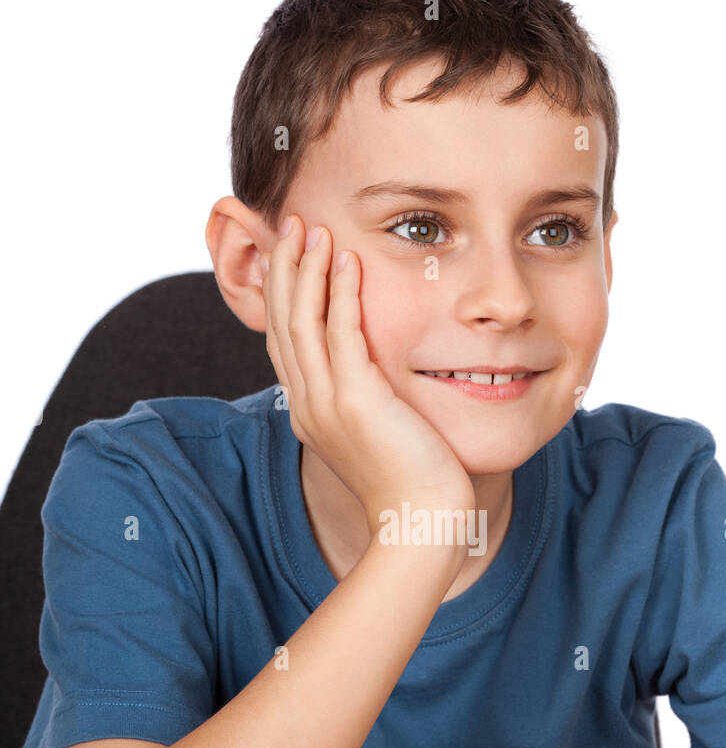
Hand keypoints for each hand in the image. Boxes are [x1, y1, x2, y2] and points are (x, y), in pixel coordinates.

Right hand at [260, 217, 475, 540]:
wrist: (420, 524)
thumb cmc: (412, 485)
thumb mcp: (379, 434)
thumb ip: (369, 401)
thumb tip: (380, 380)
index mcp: (311, 412)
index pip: (287, 340)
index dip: (285, 292)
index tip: (293, 252)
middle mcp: (309, 405)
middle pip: (283, 323)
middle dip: (285, 270)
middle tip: (292, 224)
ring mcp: (328, 404)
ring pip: (302, 322)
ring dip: (306, 270)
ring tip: (311, 229)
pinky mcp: (357, 403)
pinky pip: (340, 335)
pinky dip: (339, 294)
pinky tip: (346, 261)